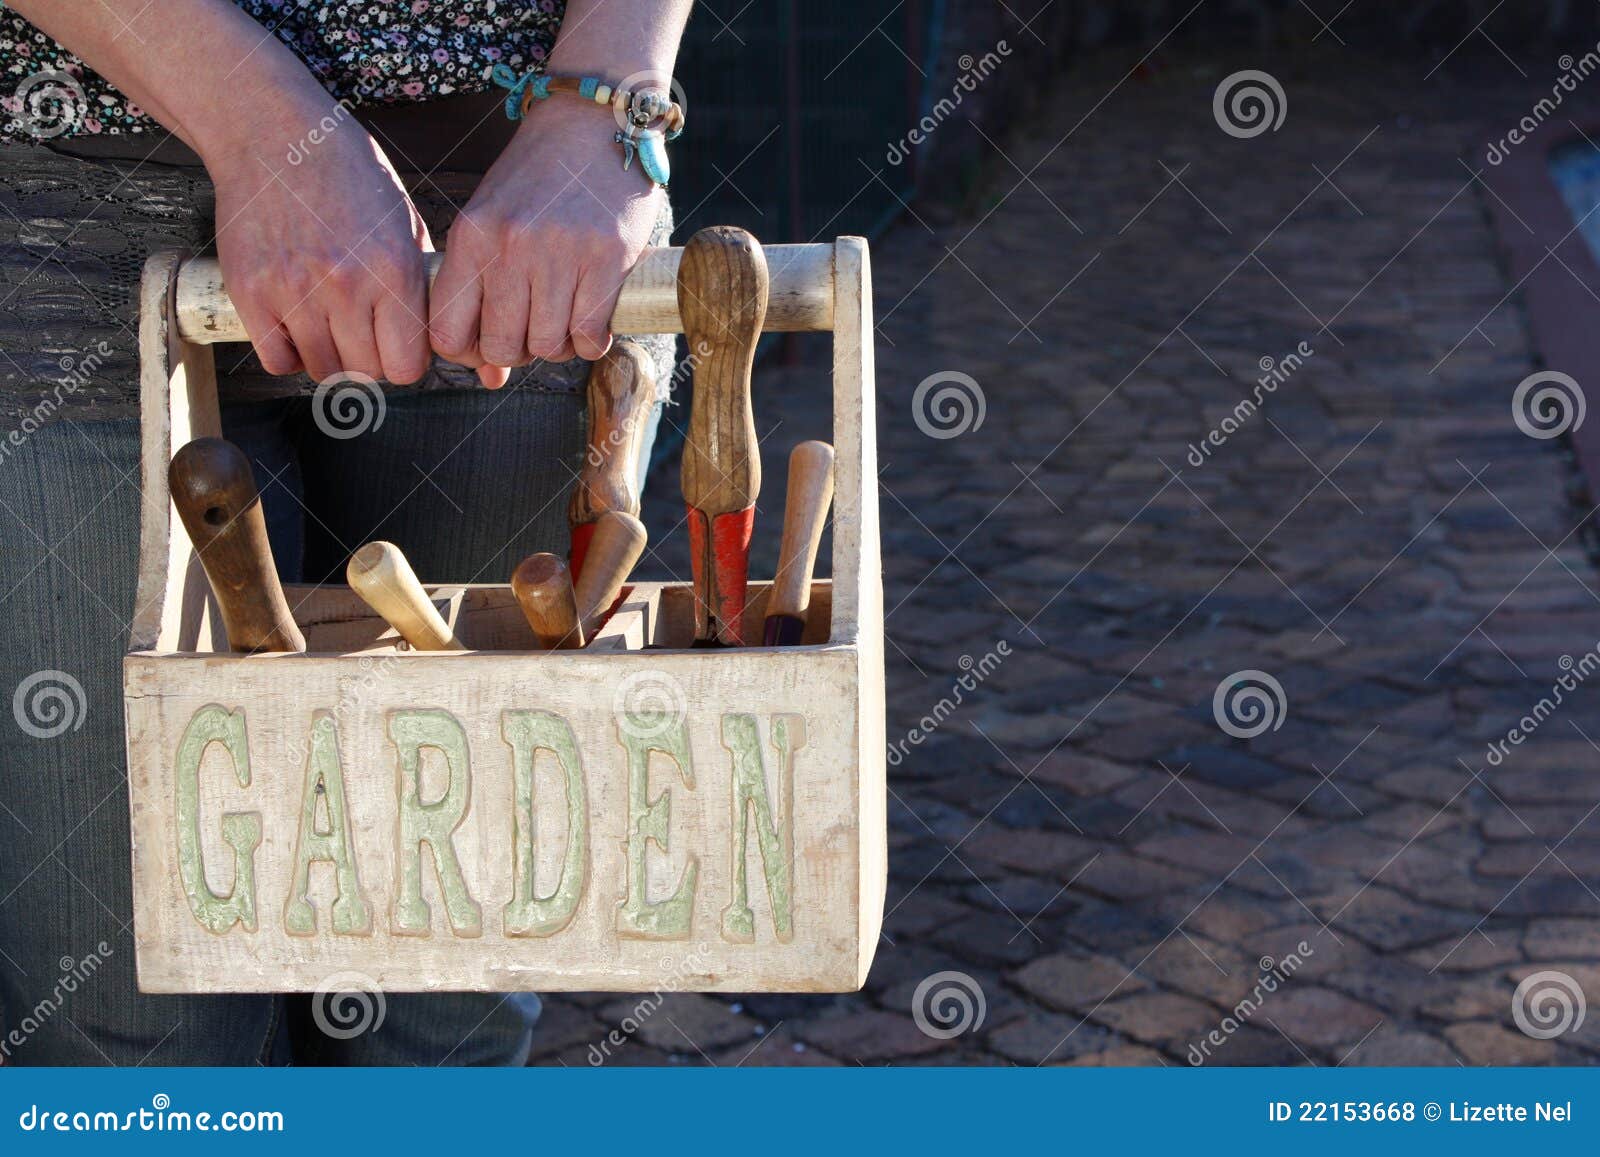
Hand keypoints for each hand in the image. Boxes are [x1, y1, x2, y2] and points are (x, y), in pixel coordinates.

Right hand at [207, 114, 433, 385]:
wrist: (273, 133)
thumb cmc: (346, 173)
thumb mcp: (402, 220)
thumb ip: (415, 281)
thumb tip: (426, 337)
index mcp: (392, 270)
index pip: (407, 365)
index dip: (405, 360)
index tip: (397, 343)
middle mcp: (345, 285)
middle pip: (367, 372)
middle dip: (371, 358)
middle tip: (363, 331)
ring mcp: (294, 290)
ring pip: (324, 370)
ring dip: (331, 356)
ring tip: (330, 325)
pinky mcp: (251, 291)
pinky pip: (276, 359)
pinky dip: (289, 352)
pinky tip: (297, 326)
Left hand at [430, 98, 664, 388]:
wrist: (594, 123)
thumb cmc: (538, 179)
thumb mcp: (493, 222)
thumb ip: (481, 293)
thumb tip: (489, 379)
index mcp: (471, 235)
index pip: (447, 333)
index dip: (467, 353)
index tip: (488, 340)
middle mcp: (509, 246)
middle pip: (502, 347)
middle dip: (519, 350)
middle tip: (534, 327)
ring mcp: (559, 253)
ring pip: (548, 346)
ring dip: (559, 345)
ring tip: (567, 317)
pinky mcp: (607, 258)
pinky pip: (590, 335)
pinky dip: (593, 340)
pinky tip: (594, 317)